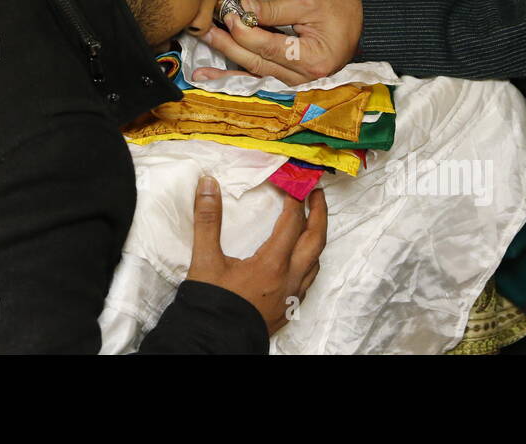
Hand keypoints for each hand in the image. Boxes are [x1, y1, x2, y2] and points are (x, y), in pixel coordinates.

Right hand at [185, 175, 326, 334]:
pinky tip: (300, 257)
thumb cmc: (212, 303)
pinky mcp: (289, 308)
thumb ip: (207, 220)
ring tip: (311, 221)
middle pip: (316, 239)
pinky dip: (309, 259)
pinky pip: (309, 278)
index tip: (292, 182)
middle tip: (316, 193)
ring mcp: (292, 295)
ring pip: (316, 261)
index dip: (295, 200)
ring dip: (316, 237)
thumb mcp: (206, 259)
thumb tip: (208, 184)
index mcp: (272, 264)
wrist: (214, 342)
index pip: (292, 223)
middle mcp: (290, 279)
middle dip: (319, 213)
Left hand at [194, 0, 362, 85]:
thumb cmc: (339, 10)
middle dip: (229, 47)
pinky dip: (238, 79)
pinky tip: (216, 81)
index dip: (244, 31)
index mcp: (313, 58)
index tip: (228, 14)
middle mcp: (305, 79)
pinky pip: (261, 80)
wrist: (363, 24)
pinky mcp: (292, 83)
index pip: (268, 46)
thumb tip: (242, 10)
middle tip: (206, 31)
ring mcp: (299, 85)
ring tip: (200, 69)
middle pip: (258, 63)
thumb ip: (273, 9)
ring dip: (227, 69)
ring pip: (256, 75)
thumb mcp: (308, 2)